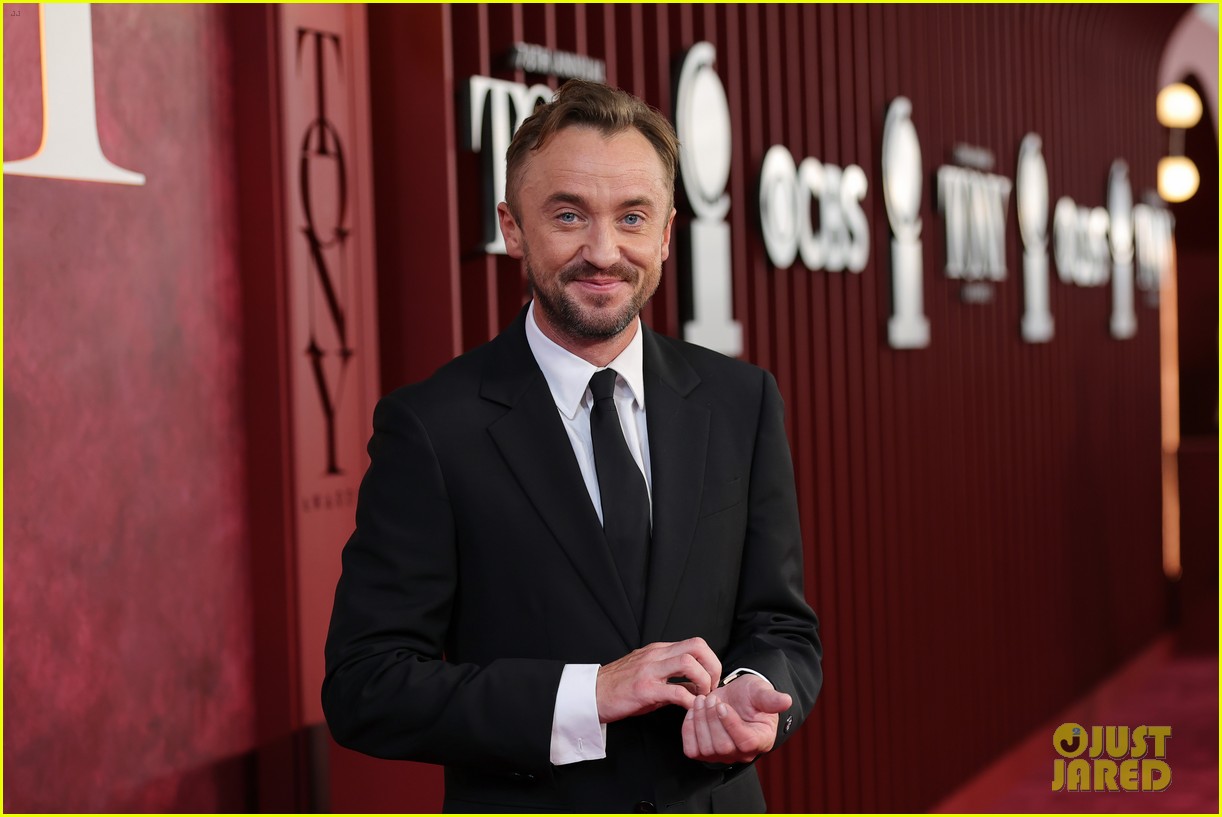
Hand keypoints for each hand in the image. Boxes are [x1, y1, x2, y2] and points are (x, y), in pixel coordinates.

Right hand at [596, 637, 721, 722]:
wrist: (591, 695)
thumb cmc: (618, 687)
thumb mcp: (646, 673)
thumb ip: (669, 675)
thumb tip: (694, 685)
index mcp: (658, 651)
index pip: (695, 644)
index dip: (710, 661)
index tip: (711, 680)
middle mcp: (656, 655)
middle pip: (697, 646)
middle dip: (713, 666)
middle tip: (712, 687)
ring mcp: (649, 671)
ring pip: (689, 663)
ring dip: (703, 681)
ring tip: (701, 698)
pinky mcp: (644, 689)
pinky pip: (676, 691)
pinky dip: (690, 701)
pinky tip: (690, 709)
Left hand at [681, 674, 791, 763]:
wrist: (734, 697)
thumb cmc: (750, 695)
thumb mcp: (761, 691)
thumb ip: (771, 698)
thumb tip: (786, 700)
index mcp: (761, 739)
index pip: (745, 742)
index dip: (730, 724)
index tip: (722, 705)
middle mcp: (743, 753)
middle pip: (723, 747)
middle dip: (712, 720)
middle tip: (711, 699)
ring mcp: (722, 755)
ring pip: (706, 749)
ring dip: (699, 722)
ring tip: (702, 701)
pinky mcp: (705, 753)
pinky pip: (692, 749)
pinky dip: (688, 730)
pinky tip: (693, 712)